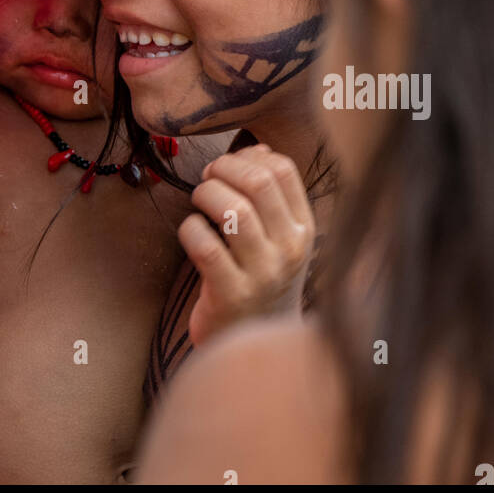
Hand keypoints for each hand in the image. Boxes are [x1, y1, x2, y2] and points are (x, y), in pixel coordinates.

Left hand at [178, 143, 315, 347]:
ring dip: (205, 194)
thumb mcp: (280, 238)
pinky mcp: (231, 295)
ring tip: (199, 202)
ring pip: (232, 211)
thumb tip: (259, 148)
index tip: (228, 166)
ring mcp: (262, 274)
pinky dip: (190, 228)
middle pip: (258, 183)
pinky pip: (205, 245)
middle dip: (223, 169)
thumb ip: (273, 196)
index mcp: (303, 229)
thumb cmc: (261, 278)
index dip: (247, 156)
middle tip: (207, 178)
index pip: (283, 170)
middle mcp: (289, 250)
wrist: (256, 344)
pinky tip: (191, 232)